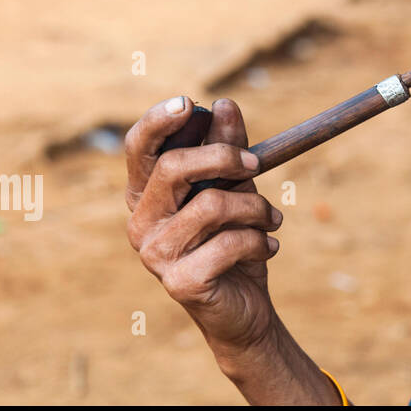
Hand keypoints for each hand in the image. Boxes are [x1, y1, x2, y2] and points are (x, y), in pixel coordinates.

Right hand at [124, 96, 282, 359]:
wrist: (245, 306)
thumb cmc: (235, 240)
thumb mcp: (237, 187)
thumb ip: (228, 147)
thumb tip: (224, 104)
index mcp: (148, 194)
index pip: (139, 149)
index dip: (158, 122)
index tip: (189, 103)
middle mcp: (142, 222)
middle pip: (174, 167)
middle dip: (225, 157)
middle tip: (258, 164)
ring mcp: (155, 254)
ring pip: (210, 205)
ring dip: (255, 208)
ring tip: (272, 219)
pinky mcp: (179, 281)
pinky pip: (228, 243)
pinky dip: (259, 241)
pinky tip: (269, 247)